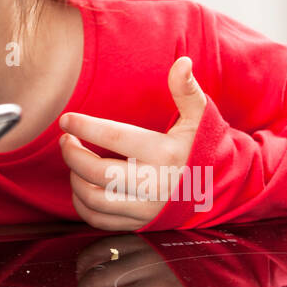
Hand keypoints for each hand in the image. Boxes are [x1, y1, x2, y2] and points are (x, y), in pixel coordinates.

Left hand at [58, 56, 207, 228]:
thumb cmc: (204, 147)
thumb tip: (182, 62)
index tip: (65, 120)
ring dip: (74, 179)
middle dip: (72, 154)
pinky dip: (82, 204)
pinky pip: (99, 219)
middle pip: (97, 172)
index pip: (114, 137)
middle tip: (65, 140)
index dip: (84, 127)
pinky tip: (81, 184)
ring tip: (74, 160)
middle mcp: (154, 185)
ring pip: (94, 198)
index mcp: (165, 154)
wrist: (221, 190)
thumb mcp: (200, 117)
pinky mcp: (140, 224)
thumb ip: (186, 90)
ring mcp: (146, 208)